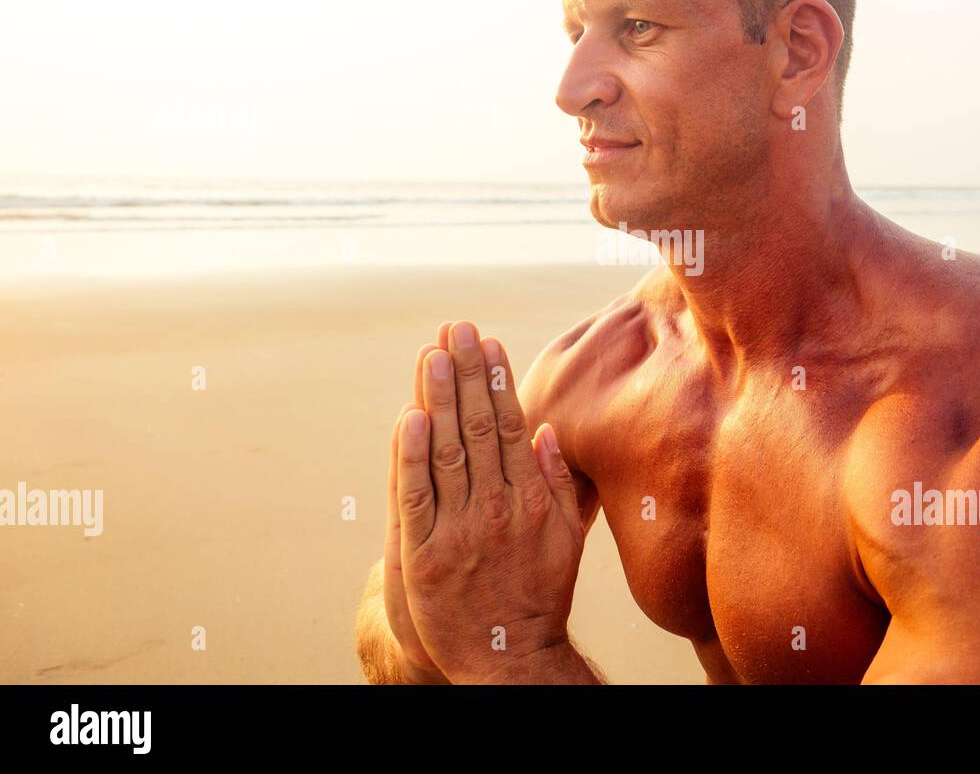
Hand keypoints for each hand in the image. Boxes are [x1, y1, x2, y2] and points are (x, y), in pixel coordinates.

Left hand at [395, 321, 583, 682]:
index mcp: (533, 498)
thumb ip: (560, 481)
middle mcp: (497, 507)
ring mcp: (460, 530)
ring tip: (431, 355)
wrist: (510, 655)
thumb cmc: (540, 592)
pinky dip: (409, 456)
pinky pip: (414, 497)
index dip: (495, 381)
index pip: (509, 425)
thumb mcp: (567, 535)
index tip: (486, 343)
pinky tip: (408, 417)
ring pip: (445, 452)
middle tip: (454, 330)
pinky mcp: (424, 555)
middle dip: (464, 373)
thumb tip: (545, 429)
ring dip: (436, 399)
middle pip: (476, 427)